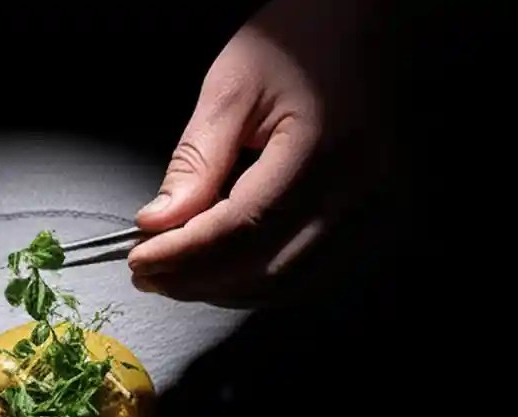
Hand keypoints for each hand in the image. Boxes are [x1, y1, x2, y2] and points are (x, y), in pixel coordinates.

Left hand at [128, 0, 392, 305]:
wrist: (364, 25)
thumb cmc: (299, 40)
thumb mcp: (233, 86)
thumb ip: (196, 160)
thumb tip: (157, 225)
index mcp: (324, 151)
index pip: (243, 229)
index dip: (185, 255)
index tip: (139, 262)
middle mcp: (361, 192)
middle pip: (266, 268)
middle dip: (198, 281)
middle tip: (149, 275)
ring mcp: (377, 212)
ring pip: (289, 283)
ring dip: (226, 290)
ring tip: (177, 275)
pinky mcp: (378, 220)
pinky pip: (313, 273)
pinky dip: (260, 280)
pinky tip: (223, 269)